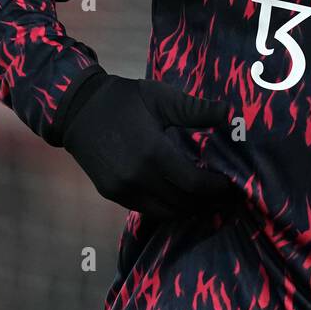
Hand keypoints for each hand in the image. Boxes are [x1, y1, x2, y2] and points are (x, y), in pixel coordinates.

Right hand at [58, 68, 241, 218]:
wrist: (78, 108)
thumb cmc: (125, 99)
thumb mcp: (162, 98)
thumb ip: (197, 110)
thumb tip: (232, 114)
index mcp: (153, 152)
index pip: (194, 184)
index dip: (217, 188)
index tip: (232, 185)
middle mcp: (136, 177)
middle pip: (183, 203)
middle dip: (208, 202)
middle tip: (226, 196)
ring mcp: (122, 189)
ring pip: (165, 212)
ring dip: (189, 209)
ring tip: (208, 199)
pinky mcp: (111, 193)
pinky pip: (147, 209)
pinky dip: (168, 208)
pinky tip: (181, 198)